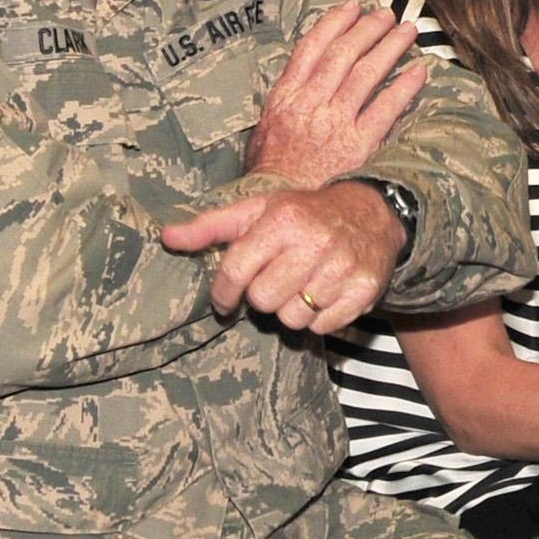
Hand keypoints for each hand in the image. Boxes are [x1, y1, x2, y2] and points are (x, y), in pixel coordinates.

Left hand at [158, 182, 401, 334]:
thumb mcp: (258, 210)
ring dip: (292, 309)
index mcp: (282, 219)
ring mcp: (341, 268)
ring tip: (302, 286)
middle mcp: (313, 242)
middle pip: (263, 300)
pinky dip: (319, 318)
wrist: (372, 213)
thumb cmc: (302, 214)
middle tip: (277, 280)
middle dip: (264, 296)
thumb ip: (211, 226)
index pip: (236, 269)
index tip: (224, 300)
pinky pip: (323, 327)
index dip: (223, 292)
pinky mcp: (365, 290)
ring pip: (293, 318)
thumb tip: (166, 236)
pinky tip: (324, 293)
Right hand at [242, 0, 425, 187]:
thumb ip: (283, 102)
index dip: (335, 23)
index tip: (352, 7)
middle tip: (386, 15)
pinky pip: (387, 108)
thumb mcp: (262, 130)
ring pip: (367, 74)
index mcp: (285, 97)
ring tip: (406, 32)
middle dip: (367, 29)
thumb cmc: (270, 173)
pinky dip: (404, 87)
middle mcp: (311, 104)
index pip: (312, 48)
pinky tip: (419, 71)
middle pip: (344, 55)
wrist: (278, 207)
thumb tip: (300, 78)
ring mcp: (336, 123)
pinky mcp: (359, 145)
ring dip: (389, 48)